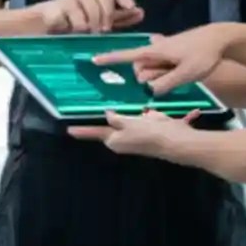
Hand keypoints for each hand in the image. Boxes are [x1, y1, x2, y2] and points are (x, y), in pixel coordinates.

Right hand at [36, 0, 143, 33]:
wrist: (51, 21)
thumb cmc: (79, 18)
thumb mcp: (102, 17)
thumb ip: (120, 16)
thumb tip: (140, 12)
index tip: (131, 7)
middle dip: (107, 14)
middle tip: (106, 30)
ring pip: (92, 8)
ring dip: (93, 23)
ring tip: (91, 32)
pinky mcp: (62, 4)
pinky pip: (78, 17)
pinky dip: (80, 26)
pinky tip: (77, 30)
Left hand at [68, 109, 197, 156]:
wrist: (176, 142)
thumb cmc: (148, 132)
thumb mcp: (128, 123)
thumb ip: (116, 118)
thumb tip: (107, 115)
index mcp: (114, 140)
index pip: (94, 133)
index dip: (82, 131)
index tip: (69, 130)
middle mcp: (122, 141)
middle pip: (110, 128)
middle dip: (106, 119)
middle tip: (92, 107)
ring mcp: (135, 137)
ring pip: (125, 122)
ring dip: (124, 114)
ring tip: (116, 102)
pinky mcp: (148, 132)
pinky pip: (140, 121)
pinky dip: (140, 115)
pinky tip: (143, 107)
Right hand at [92, 27, 225, 94]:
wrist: (219, 38)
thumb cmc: (202, 54)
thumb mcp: (185, 73)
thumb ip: (165, 84)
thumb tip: (148, 91)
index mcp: (154, 51)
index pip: (127, 56)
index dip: (110, 59)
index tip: (92, 60)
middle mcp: (155, 51)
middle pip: (141, 71)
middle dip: (150, 80)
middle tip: (173, 77)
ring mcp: (164, 53)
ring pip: (152, 71)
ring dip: (161, 78)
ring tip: (182, 74)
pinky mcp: (172, 56)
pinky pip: (162, 68)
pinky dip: (166, 74)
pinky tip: (181, 72)